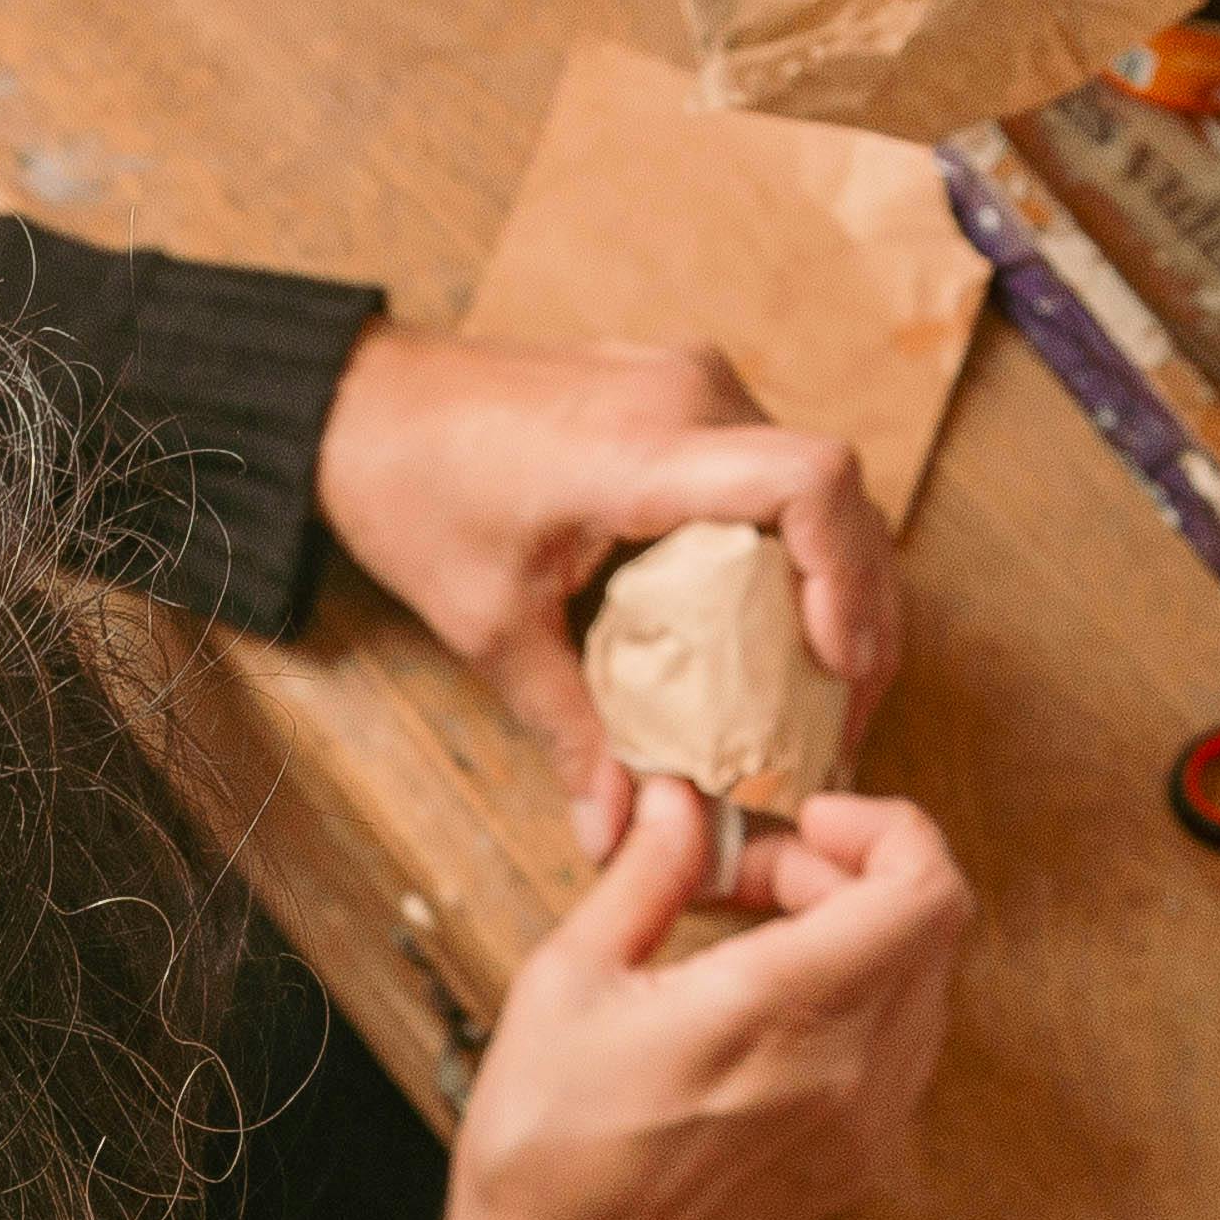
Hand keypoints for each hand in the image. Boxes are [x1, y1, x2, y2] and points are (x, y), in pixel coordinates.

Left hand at [313, 325, 899, 857]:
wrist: (360, 403)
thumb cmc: (412, 492)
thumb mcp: (488, 626)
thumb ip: (567, 729)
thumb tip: (616, 835)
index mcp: (642, 447)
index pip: (809, 482)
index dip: (850, 579)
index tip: (837, 669)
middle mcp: (690, 396)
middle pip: (838, 495)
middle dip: (859, 612)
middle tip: (842, 720)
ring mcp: (693, 384)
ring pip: (819, 484)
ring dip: (838, 581)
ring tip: (824, 687)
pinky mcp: (686, 393)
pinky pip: (774, 469)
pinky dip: (795, 549)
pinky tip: (778, 627)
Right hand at [413, 783, 971, 1219]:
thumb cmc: (548, 1151)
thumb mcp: (569, 982)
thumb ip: (647, 876)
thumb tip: (682, 805)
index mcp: (777, 1014)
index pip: (924, 890)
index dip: (888, 828)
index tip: (810, 820)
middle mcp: (847, 1073)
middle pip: (928, 925)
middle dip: (850, 871)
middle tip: (751, 876)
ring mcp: (864, 1126)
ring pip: (921, 982)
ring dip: (858, 933)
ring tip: (754, 938)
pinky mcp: (858, 1162)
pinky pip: (901, 1044)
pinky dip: (858, 996)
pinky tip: (770, 1005)